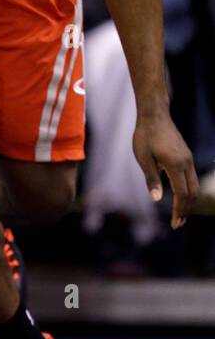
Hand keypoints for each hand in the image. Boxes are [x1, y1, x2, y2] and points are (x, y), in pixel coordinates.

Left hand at [132, 109, 198, 228]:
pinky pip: (191, 177)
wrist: (155, 115)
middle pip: (192, 193)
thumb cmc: (145, 136)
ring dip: (188, 201)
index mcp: (175, 165)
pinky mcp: (186, 156)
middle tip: (178, 224)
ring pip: (194, 185)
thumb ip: (151, 179)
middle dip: (186, 210)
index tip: (174, 224)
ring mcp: (188, 159)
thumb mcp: (143, 158)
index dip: (178, 210)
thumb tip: (156, 200)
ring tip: (179, 213)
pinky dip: (187, 190)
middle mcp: (186, 163)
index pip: (181, 194)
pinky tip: (178, 196)